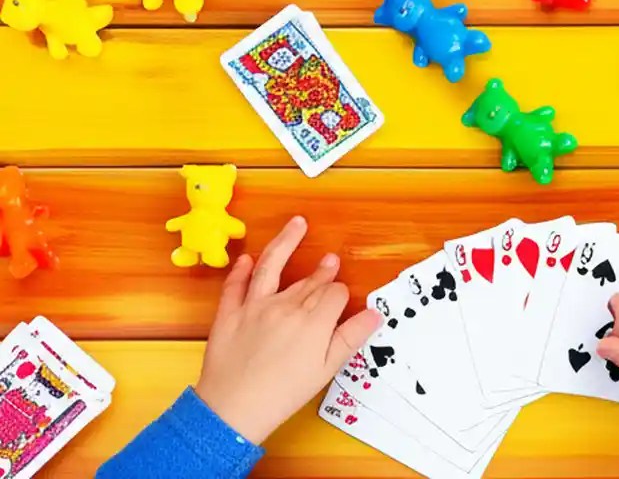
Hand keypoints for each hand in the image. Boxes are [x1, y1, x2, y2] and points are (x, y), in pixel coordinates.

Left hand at [194, 216, 381, 443]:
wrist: (233, 410)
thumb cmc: (283, 394)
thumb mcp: (326, 370)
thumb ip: (350, 337)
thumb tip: (374, 314)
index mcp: (313, 321)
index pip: (335, 294)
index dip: (341, 295)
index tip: (343, 300)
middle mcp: (286, 306)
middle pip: (310, 282)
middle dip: (323, 271)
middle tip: (331, 260)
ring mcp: (255, 307)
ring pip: (273, 267)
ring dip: (286, 243)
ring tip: (297, 224)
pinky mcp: (229, 314)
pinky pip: (235, 285)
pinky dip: (241, 270)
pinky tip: (248, 258)